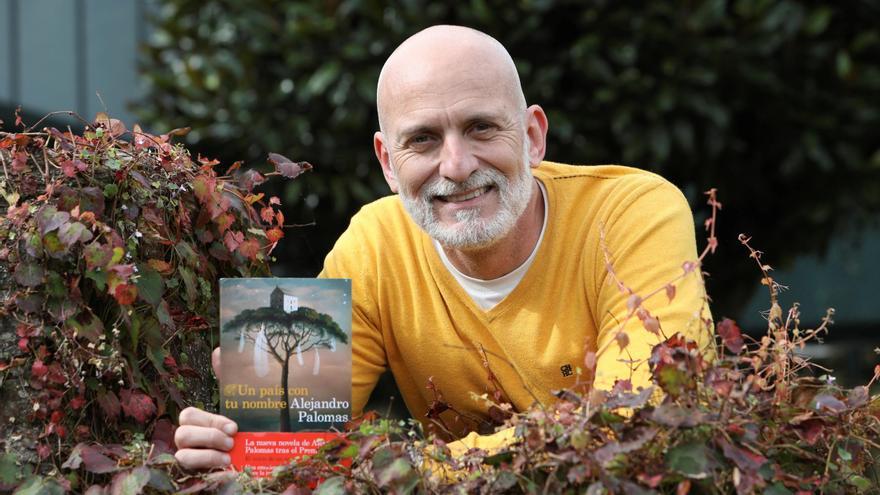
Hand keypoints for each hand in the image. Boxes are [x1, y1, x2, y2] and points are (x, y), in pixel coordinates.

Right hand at [174, 347, 237, 469]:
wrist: (260, 464)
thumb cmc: (245, 435)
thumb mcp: (240, 408)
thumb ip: (228, 381)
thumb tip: (219, 349)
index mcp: (200, 423)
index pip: (190, 414)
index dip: (210, 420)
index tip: (233, 427)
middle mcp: (190, 439)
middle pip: (183, 429)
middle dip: (208, 434)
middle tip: (231, 439)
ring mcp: (188, 457)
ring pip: (181, 449)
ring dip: (207, 450)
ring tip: (228, 453)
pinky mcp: (190, 473)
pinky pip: (185, 465)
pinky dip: (205, 463)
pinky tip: (225, 464)